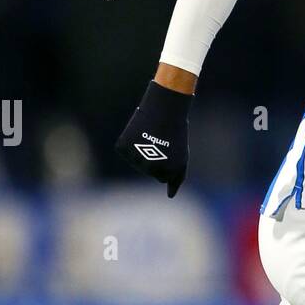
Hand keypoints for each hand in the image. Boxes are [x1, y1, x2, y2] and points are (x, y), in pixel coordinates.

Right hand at [114, 80, 190, 196]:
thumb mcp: (182, 158)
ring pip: (136, 162)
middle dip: (154, 158)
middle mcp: (149, 168)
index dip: (167, 162)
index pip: (161, 178)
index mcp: (166, 172)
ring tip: (151, 136)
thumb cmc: (175, 133)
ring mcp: (135, 158)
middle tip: (160, 141)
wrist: (164, 109)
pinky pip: (125, 151)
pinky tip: (138, 133)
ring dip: (142, 151)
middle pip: (148, 171)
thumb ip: (177, 179)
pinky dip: (130, 143)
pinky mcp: (122, 148)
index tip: (170, 150)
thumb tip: (170, 196)